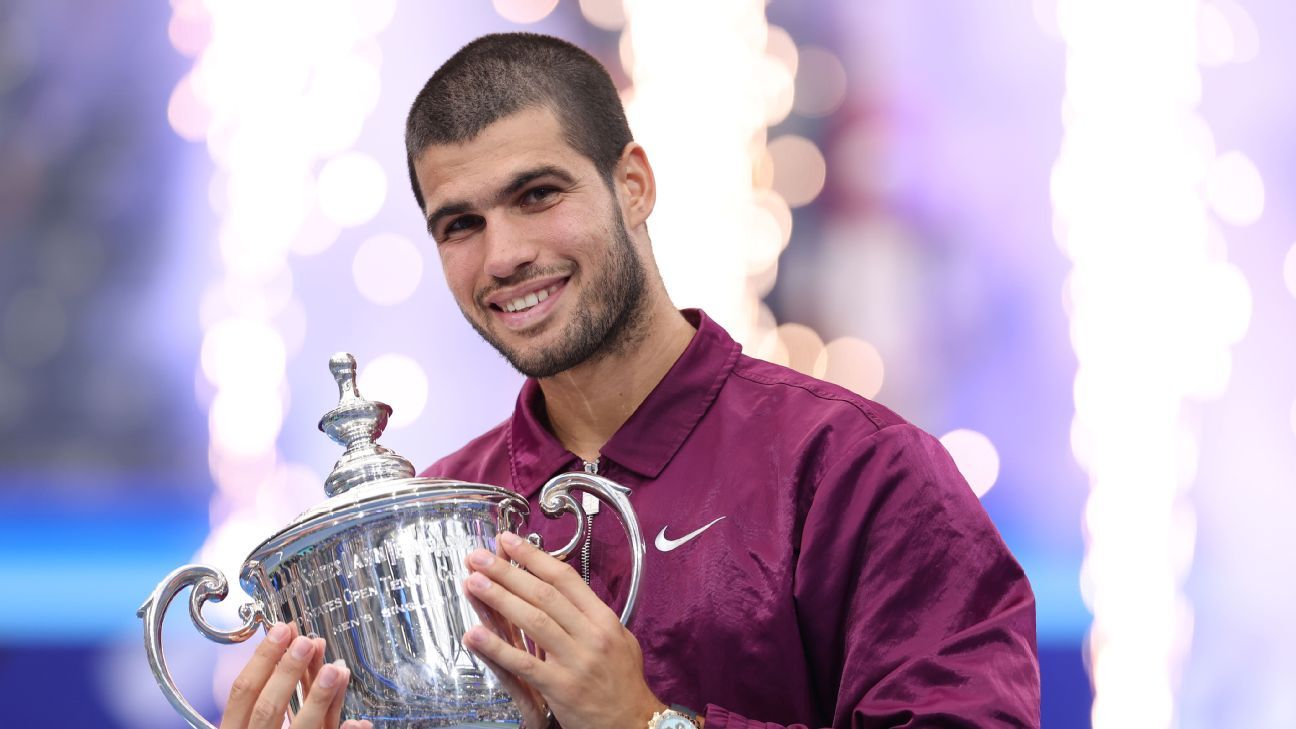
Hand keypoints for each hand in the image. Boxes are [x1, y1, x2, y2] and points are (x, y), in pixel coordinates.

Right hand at [220, 622, 371, 728]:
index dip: (261, 659)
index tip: (283, 629)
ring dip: (319, 701)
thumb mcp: (264, 723)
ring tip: (337, 670)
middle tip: (308, 642)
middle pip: (268, 710)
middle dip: (287, 674)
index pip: (241, 693)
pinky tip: (358, 723)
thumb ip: (283, 693)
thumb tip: (307, 647)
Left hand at [462, 532, 665, 728]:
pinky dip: (497, 647)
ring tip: (473, 583)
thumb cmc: (623, 681)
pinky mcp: (560, 687)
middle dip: (507, 572)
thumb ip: (590, 614)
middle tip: (479, 557)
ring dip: (499, 599)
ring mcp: (575, 661)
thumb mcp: (619, 638)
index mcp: (603, 619)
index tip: (509, 542)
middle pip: (543, 594)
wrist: (634, 722)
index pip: (564, 578)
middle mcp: (590, 635)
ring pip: (533, 621)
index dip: (534, 557)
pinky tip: (474, 634)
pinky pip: (524, 663)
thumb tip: (562, 588)